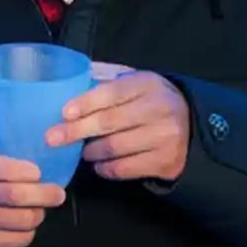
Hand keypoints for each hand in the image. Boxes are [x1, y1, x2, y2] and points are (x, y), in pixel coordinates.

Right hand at [0, 140, 66, 246]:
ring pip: (21, 219)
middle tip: (58, 193)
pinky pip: (20, 239)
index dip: (16, 169)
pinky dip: (31, 231)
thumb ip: (14, 147)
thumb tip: (54, 144)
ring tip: (42, 206)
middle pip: (12, 195)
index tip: (37, 172)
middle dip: (43, 194)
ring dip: (39, 213)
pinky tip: (28, 220)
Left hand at [47, 64, 190, 181]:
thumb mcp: (135, 81)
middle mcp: (159, 109)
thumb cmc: (151, 100)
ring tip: (81, 150)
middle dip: (76, 131)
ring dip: (91, 151)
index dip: (86, 103)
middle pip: (109, 122)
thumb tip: (70, 77)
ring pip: (115, 147)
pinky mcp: (166, 162)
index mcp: (147, 84)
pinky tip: (98, 164)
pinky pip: (126, 168)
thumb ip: (105, 77)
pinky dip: (106, 168)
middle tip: (53, 138)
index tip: (64, 113)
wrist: (193, 125)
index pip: (111, 92)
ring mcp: (164, 137)